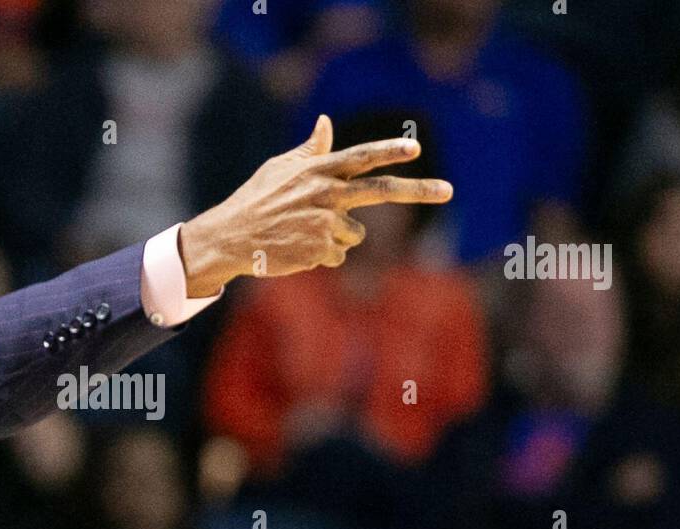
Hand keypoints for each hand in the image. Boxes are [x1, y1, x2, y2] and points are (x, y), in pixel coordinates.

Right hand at [177, 115, 452, 296]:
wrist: (231, 239)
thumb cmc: (255, 200)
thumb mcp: (279, 169)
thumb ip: (311, 151)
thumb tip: (326, 122)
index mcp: (317, 170)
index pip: (360, 157)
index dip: (390, 152)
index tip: (416, 150)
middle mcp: (325, 194)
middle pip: (381, 191)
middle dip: (418, 190)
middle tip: (449, 191)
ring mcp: (324, 223)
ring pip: (355, 233)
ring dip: (337, 237)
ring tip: (304, 233)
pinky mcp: (320, 250)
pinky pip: (338, 255)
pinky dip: (323, 255)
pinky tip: (299, 249)